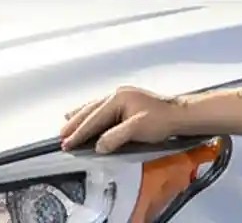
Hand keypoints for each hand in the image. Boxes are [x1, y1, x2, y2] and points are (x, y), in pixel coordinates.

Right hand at [59, 86, 183, 152]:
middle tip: (61, 135)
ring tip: (67, 122)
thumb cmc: (161, 121)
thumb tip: (98, 146)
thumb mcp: (137, 130)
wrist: (180, 115)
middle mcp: (117, 94)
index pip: (94, 118)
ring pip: (95, 106)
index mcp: (118, 99)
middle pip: (91, 110)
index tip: (66, 143)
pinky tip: (89, 114)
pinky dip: (92, 112)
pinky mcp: (127, 101)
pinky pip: (103, 107)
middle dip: (75, 123)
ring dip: (81, 116)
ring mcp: (122, 96)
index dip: (79, 132)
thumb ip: (115, 137)